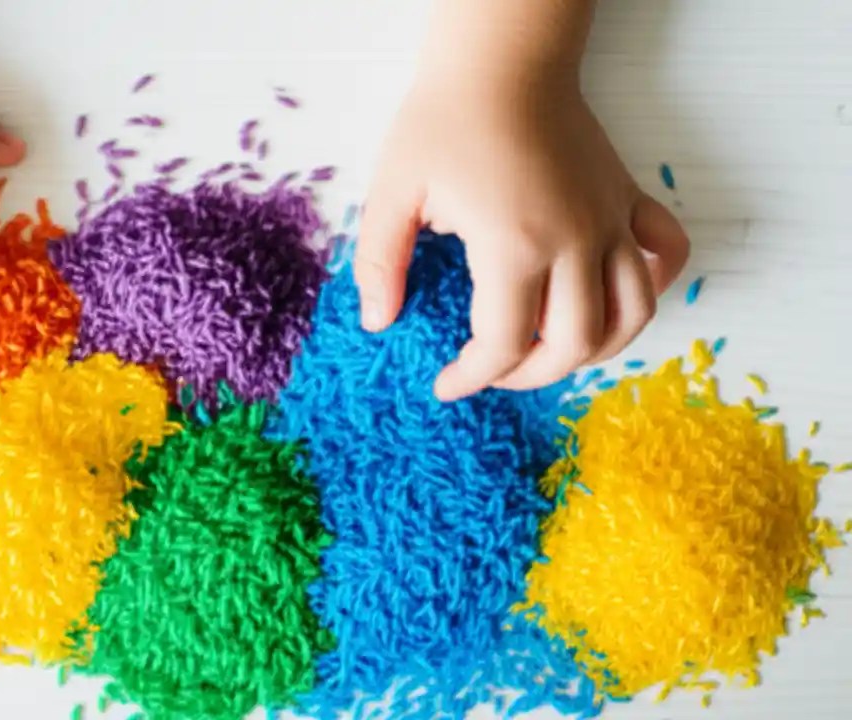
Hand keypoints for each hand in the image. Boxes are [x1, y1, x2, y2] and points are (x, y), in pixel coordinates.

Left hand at [356, 68, 687, 400]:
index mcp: (513, 245)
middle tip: (493, 374)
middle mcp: (575, 241)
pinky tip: (616, 300)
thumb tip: (379, 321)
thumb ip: (380, 262)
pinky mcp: (628, 197)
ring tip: (551, 354)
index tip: (446, 385)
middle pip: (574, 344)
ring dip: (596, 350)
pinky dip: (653, 288)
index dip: (472, 378)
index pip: (502, 344)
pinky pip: (668, 253)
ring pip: (632, 314)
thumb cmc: (445, 119)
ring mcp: (609, 220)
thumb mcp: (393, 192)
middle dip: (530, 376)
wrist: (502, 60)